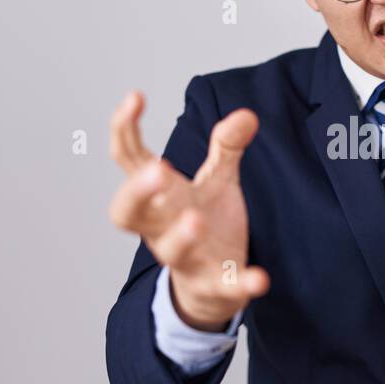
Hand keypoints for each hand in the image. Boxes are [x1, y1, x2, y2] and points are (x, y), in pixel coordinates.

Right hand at [108, 91, 268, 330]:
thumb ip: (226, 147)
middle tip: (155, 169)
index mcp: (158, 197)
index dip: (124, 129)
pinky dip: (240, 284)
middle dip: (137, 191)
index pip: (128, 160)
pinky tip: (260, 278)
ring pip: (169, 250)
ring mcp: (184, 259)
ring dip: (180, 235)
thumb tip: (246, 114)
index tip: (136, 96)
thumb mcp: (216, 181)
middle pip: (127, 212)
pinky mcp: (212, 285)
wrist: (212, 286)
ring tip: (196, 218)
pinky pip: (221, 287)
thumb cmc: (205, 222)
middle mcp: (160, 227)